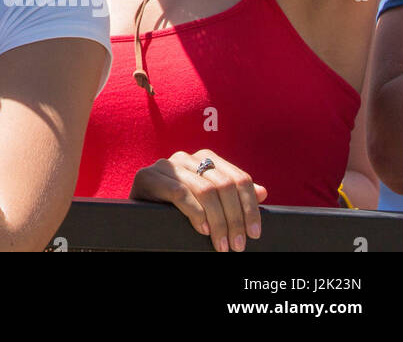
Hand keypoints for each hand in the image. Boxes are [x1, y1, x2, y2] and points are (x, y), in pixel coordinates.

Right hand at [131, 150, 267, 251]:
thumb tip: (263, 192)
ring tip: (221, 244)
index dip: (250, 207)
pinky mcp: (148, 176)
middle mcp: (187, 157)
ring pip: (205, 190)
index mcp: (204, 159)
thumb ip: (233, 196)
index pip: (239, 178)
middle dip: (235, 219)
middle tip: (238, 245)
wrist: (140, 216)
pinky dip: (196, 214)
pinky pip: (180, 193)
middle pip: (224, 185)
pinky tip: (202, 230)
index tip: (254, 233)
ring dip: (218, 222)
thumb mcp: (209, 204)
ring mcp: (166, 165)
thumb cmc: (177, 210)